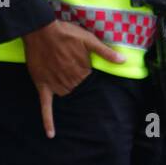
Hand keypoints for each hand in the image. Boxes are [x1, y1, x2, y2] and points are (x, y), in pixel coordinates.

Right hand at [22, 20, 123, 138]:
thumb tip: (123, 61)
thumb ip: (105, 52)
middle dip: (75, 76)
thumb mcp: (89, 39)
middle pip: (76, 87)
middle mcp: (69, 80)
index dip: (84, 68)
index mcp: (82, 71)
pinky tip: (51, 134)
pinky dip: (48, 121)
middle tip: (67, 61)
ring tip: (60, 68)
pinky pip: (45, 106)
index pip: (88, 79)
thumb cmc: (66, 33)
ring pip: (64, 93)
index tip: (78, 58)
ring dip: (65, 86)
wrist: (41, 30)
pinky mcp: (42, 85)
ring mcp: (55, 84)